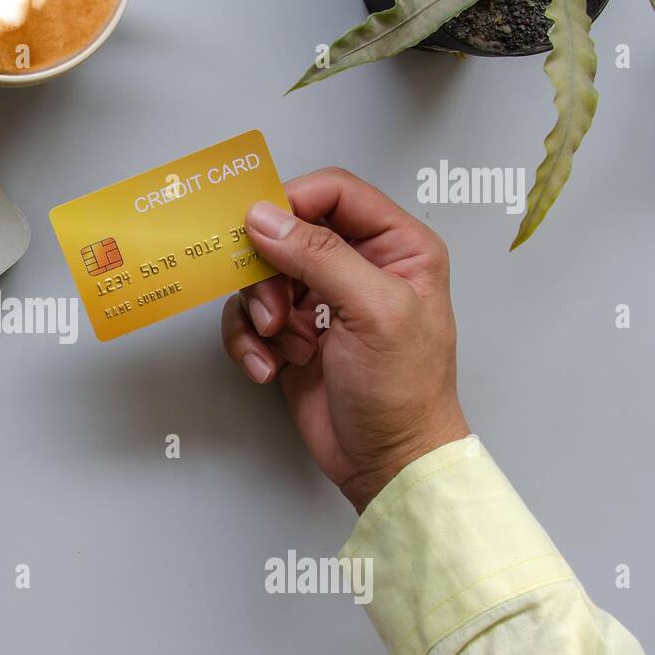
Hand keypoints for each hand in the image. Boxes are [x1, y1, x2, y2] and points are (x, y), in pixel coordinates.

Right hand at [221, 168, 469, 513]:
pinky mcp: (291, 335)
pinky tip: (270, 368)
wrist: (388, 462)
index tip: (258, 230)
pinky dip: (250, 343)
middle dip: (268, 273)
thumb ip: (320, 255)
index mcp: (397, 246)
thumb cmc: (405, 391)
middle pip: (287, 234)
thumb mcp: (374, 311)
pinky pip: (249, 319)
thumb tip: (265, 217)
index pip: (334, 192)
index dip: (292, 203)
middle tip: (274, 310)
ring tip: (278, 345)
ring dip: (258, 312)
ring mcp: (322, 301)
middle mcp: (358, 266)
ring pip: (261, 277)